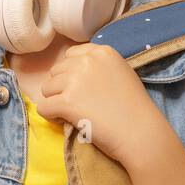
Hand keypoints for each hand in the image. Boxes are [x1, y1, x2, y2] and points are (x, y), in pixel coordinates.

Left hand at [34, 43, 165, 167]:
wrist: (141, 133)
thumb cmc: (134, 108)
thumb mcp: (121, 73)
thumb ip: (98, 67)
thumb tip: (72, 72)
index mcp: (102, 52)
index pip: (70, 55)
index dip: (72, 73)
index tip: (83, 89)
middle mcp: (86, 61)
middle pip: (56, 71)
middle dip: (62, 88)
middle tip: (79, 104)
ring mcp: (75, 80)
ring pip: (46, 89)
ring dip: (56, 102)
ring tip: (74, 114)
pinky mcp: (67, 101)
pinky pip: (43, 107)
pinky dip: (51, 117)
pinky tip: (67, 122)